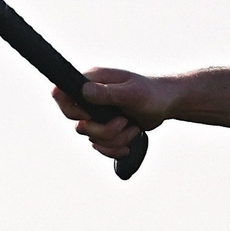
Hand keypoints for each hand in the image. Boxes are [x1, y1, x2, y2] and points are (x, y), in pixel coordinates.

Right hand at [54, 67, 171, 160]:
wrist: (166, 104)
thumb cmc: (152, 93)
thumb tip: (84, 90)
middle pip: (78, 124)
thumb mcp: (132, 92)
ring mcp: (96, 114)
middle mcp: (90, 98)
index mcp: (92, 82)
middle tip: (122, 122)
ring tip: (132, 127)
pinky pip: (99, 146)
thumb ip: (107, 93)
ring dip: (115, 139)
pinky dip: (114, 149)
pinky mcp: (104, 128)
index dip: (72, 110)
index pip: (62, 94)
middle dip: (103, 130)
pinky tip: (128, 144)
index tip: (92, 115)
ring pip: (91, 138)